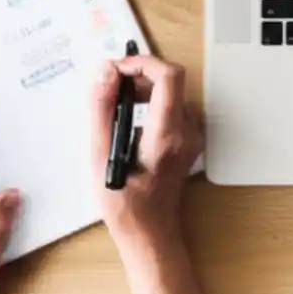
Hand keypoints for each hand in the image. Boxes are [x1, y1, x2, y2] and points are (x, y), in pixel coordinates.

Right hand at [90, 54, 203, 293]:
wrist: (149, 230)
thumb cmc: (124, 202)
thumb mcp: (100, 154)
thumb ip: (101, 109)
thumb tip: (105, 72)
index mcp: (167, 133)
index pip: (168, 76)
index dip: (142, 63)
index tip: (116, 69)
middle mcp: (187, 130)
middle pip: (170, 81)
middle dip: (138, 76)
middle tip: (110, 87)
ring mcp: (192, 135)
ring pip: (172, 92)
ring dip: (143, 89)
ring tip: (115, 105)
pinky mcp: (189, 139)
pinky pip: (173, 107)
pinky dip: (151, 103)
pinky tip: (129, 121)